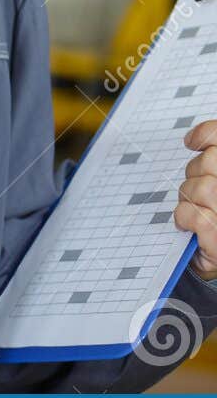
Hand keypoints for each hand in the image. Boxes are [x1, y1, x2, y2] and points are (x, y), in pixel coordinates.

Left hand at [177, 119, 216, 279]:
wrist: (215, 262)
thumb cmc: (212, 219)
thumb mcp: (210, 185)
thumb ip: (209, 164)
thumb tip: (193, 140)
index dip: (207, 134)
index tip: (191, 143)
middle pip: (212, 161)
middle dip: (195, 171)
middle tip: (195, 188)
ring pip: (204, 187)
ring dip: (189, 196)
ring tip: (195, 208)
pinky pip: (196, 215)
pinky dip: (185, 218)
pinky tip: (186, 224)